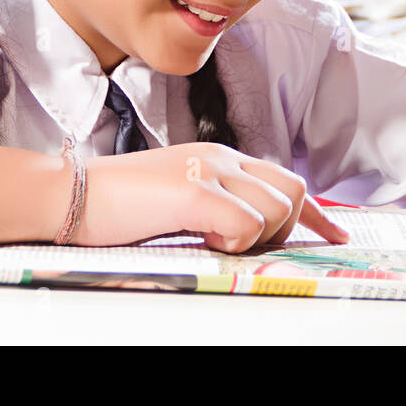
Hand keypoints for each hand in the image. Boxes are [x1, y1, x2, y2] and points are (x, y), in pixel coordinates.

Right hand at [73, 142, 350, 251]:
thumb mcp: (177, 196)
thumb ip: (214, 202)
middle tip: (248, 249)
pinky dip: (234, 242)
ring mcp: (207, 171)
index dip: (316, 213)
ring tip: (217, 242)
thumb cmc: (117, 203)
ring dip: (258, 236)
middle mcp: (219, 156)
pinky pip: (246, 224)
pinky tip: (204, 239)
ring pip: (276, 207)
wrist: (70, 195)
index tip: (335, 234)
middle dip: (285, 228)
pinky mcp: (192, 191)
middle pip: (292, 189)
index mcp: (216, 156)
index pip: (284, 177)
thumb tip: (248, 232)